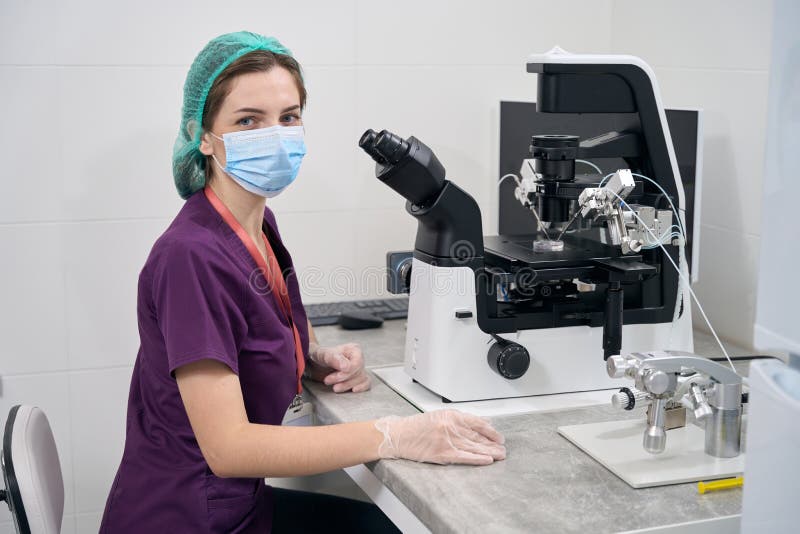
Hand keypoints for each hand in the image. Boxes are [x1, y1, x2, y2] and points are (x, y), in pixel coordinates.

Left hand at [308, 342, 370, 392]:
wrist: (314, 364)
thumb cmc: (320, 356)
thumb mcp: (323, 355)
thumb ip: (334, 358)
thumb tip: (346, 366)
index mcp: (353, 350)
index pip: (357, 363)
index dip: (347, 372)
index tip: (335, 375)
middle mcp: (358, 359)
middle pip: (359, 373)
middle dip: (343, 380)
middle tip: (328, 380)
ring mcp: (358, 369)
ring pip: (361, 380)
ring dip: (348, 385)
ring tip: (335, 387)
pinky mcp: (356, 378)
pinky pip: (366, 384)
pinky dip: (361, 388)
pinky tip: (353, 390)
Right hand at [374, 410, 505, 465]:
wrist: (398, 435)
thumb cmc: (416, 427)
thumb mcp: (438, 417)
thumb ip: (457, 421)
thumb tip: (477, 426)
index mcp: (450, 415)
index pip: (476, 422)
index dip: (490, 430)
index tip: (498, 435)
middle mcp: (450, 426)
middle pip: (477, 435)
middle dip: (492, 442)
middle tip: (503, 447)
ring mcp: (446, 440)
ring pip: (473, 446)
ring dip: (489, 451)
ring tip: (500, 455)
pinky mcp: (442, 453)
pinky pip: (464, 456)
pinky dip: (477, 458)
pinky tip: (487, 460)